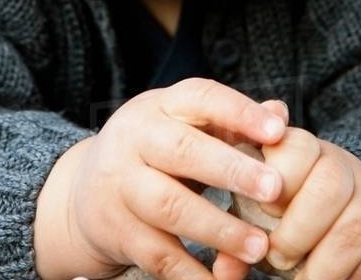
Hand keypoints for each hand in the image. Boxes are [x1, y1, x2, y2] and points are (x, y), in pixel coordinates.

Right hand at [65, 78, 289, 279]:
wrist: (81, 194)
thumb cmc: (155, 154)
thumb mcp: (185, 127)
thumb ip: (232, 122)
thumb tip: (280, 113)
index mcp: (161, 107)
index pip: (200, 97)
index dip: (239, 113)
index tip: (278, 132)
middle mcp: (135, 139)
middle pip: (182, 151)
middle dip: (231, 170)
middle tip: (275, 189)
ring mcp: (121, 186)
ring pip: (170, 206)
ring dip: (218, 229)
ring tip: (259, 247)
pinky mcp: (116, 231)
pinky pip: (158, 255)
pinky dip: (192, 273)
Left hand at [237, 104, 360, 279]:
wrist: (349, 215)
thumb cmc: (288, 212)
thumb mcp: (260, 209)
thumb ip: (239, 231)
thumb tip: (225, 265)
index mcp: (304, 151)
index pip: (299, 148)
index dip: (283, 176)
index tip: (266, 207)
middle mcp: (343, 168)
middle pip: (330, 185)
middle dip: (299, 230)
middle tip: (277, 259)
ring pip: (357, 225)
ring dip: (325, 263)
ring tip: (303, 279)